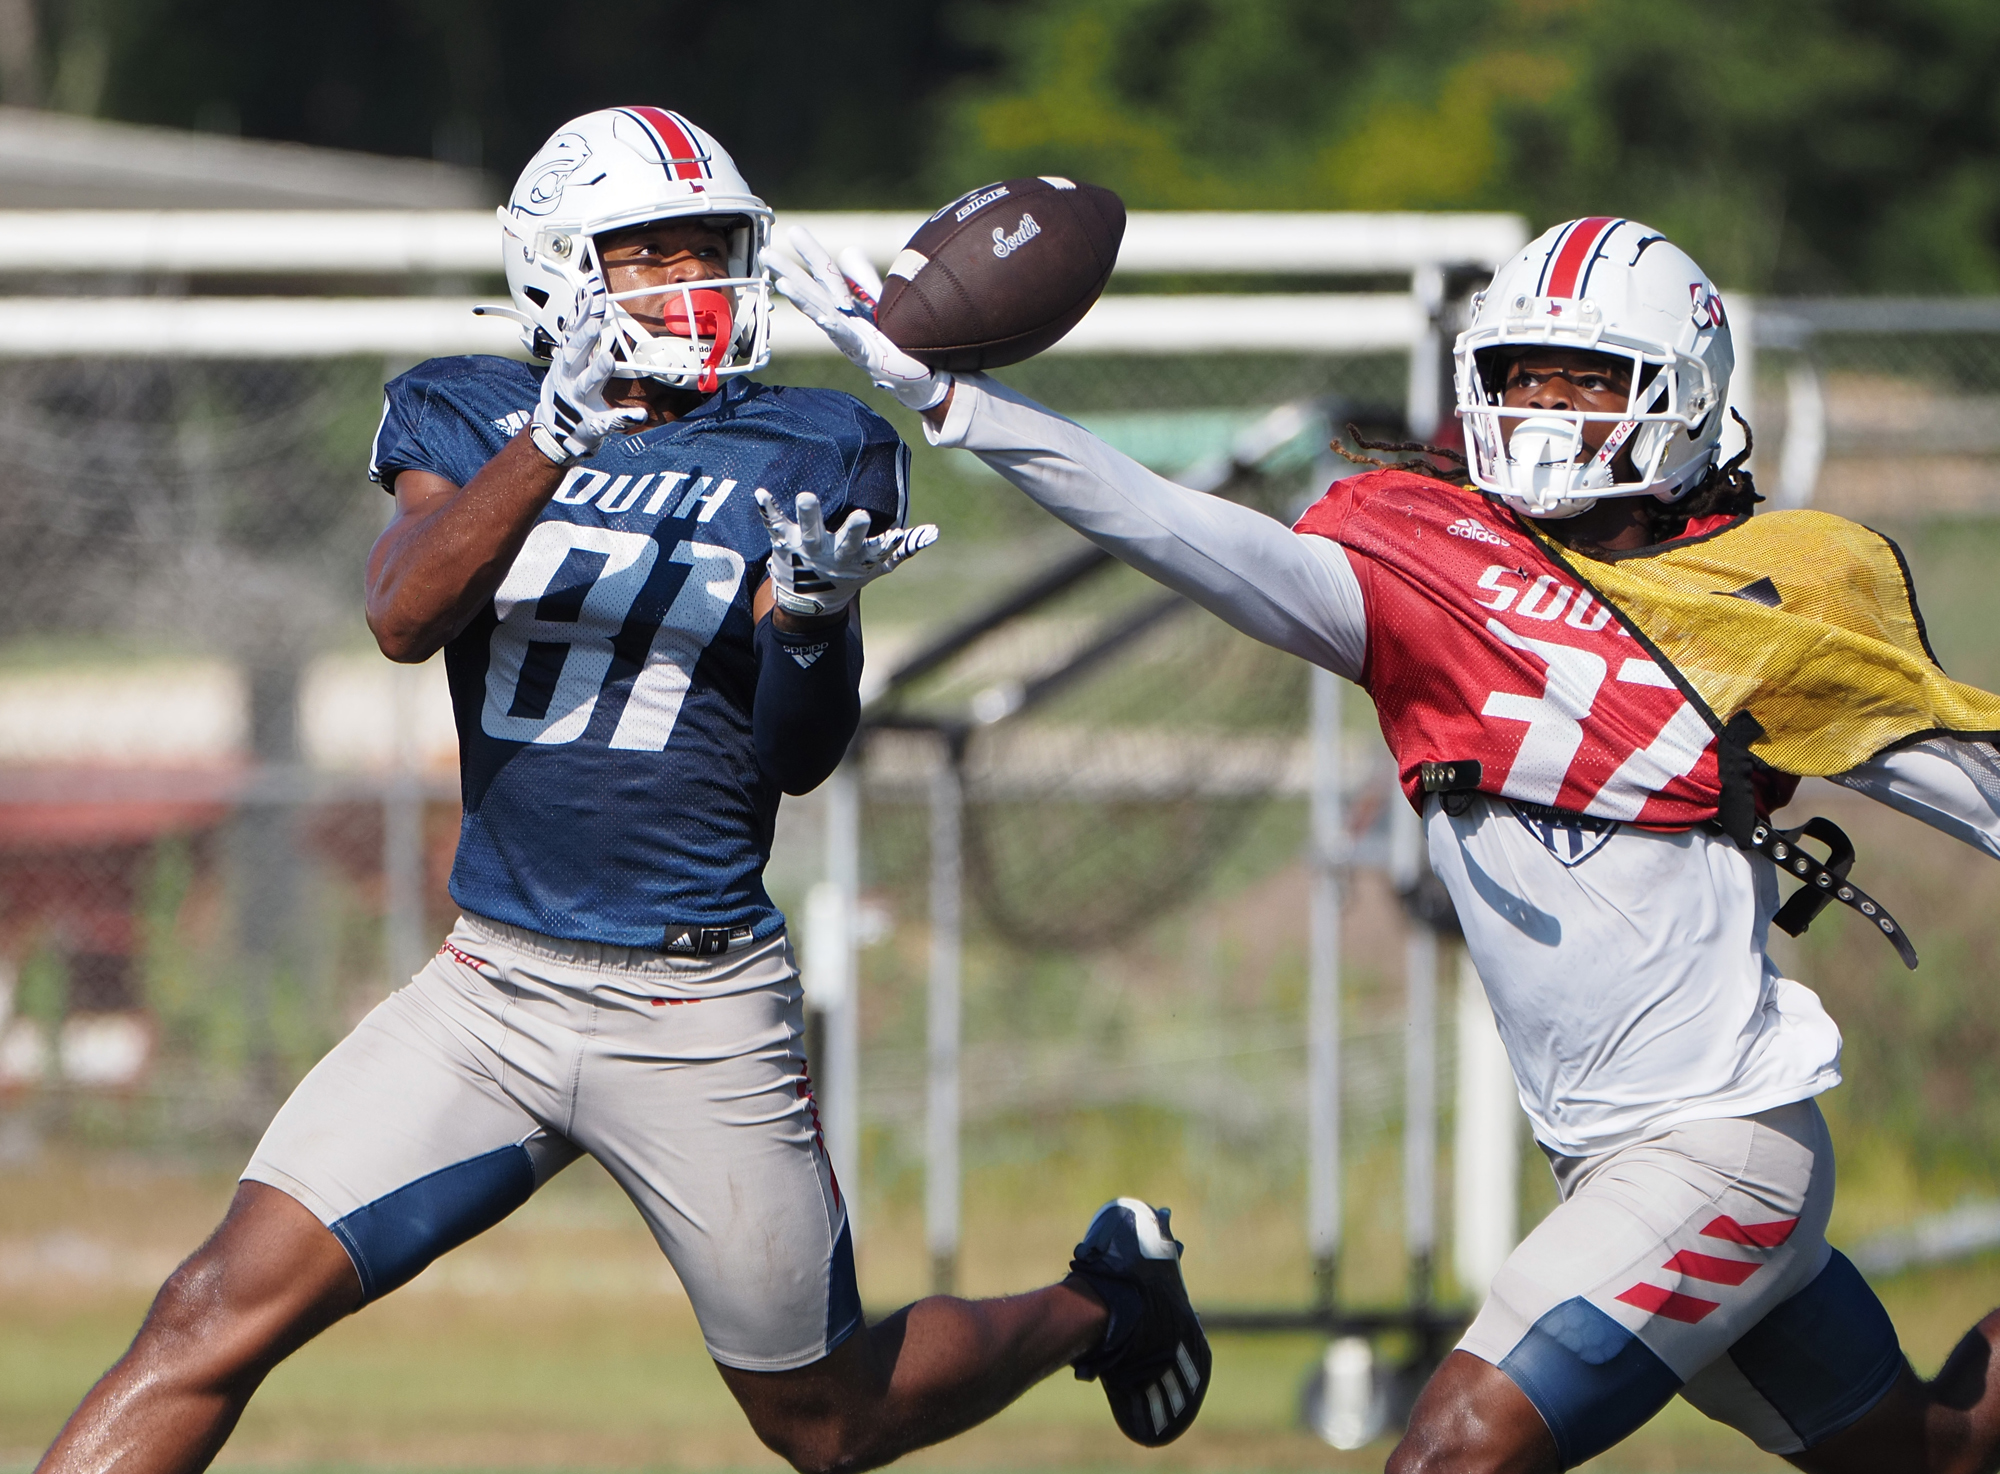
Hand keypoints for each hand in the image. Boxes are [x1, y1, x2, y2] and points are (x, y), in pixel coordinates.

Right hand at [529, 285, 646, 466]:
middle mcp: (570, 377)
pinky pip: (609, 420)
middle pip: (574, 354)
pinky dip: (623, 418)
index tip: (593, 288)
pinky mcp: (592, 423)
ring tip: (608, 359)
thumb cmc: (566, 387)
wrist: (554, 430)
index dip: (583, 309)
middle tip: (596, 323)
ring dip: (596, 371)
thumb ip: (580, 326)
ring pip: (587, 384)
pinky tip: (640, 414)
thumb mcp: (568, 355)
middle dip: (584, 339)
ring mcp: (580, 400)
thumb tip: (588, 291)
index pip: (575, 330)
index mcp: (567, 359)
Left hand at [756, 489, 938, 618]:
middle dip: (853, 530)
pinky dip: (768, 510)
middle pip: (846, 541)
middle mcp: (834, 553)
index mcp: (858, 557)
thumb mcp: (877, 566)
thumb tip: (935, 532)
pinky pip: (775, 525)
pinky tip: (761, 493)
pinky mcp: (785, 542)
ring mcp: (808, 548)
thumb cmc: (848, 573)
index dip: (893, 543)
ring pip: (810, 531)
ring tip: (807, 496)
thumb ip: (904, 548)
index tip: (905, 533)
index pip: (879, 549)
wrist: (809, 602)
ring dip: (809, 515)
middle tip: (861, 515)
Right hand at [770, 227, 951, 411]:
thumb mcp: (878, 302)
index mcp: (845, 305)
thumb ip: (864, 279)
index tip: (793, 230)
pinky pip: (846, 338)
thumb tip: (849, 250)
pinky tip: (822, 316)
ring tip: (781, 282)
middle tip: (765, 254)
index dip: (811, 250)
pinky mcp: (864, 353)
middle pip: (813, 291)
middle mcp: (841, 320)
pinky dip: (834, 326)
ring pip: (822, 313)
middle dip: (789, 272)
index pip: (825, 271)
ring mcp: (849, 337)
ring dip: (801, 298)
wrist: (916, 373)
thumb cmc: (894, 339)